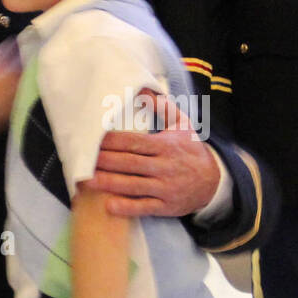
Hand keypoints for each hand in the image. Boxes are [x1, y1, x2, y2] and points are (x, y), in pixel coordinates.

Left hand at [86, 92, 218, 217]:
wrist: (214, 181)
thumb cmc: (190, 150)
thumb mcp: (183, 126)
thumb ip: (164, 108)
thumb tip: (144, 90)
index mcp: (166, 146)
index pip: (135, 142)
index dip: (113, 142)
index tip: (92, 140)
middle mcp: (165, 167)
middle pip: (130, 163)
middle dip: (106, 162)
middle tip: (82, 160)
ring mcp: (165, 188)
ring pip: (133, 185)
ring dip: (109, 184)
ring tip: (86, 182)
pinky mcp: (166, 206)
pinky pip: (145, 207)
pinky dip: (127, 207)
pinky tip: (109, 206)